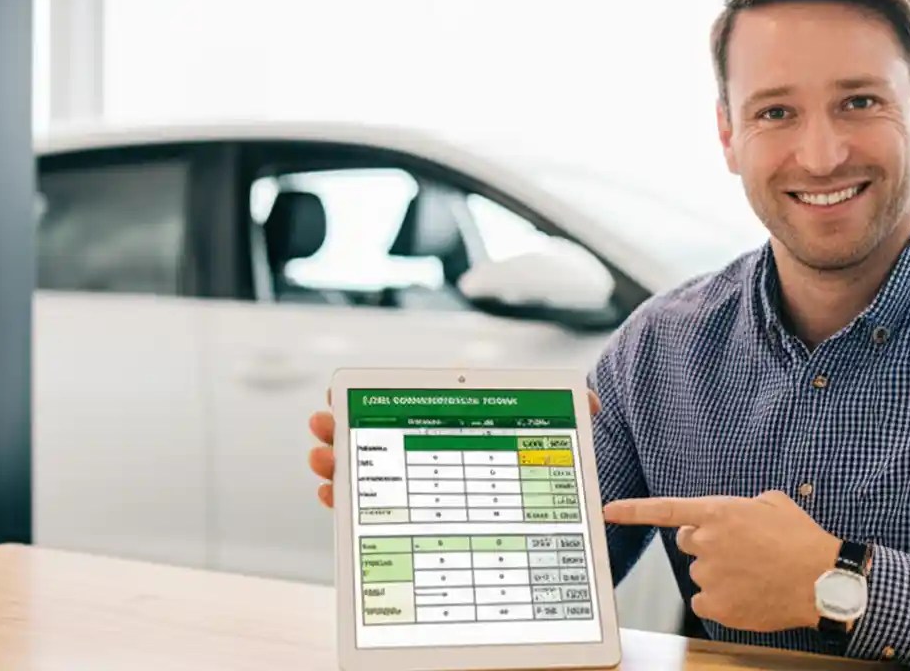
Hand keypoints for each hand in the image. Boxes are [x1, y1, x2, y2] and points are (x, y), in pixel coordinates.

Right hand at [308, 389, 601, 507]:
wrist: (551, 512)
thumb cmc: (549, 464)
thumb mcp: (562, 437)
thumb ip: (575, 412)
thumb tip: (588, 400)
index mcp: (455, 419)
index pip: (407, 399)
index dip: (368, 394)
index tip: (338, 392)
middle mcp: (429, 448)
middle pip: (376, 434)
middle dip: (341, 428)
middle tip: (321, 425)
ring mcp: (419, 484)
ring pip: (368, 472)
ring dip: (337, 463)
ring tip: (321, 459)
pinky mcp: (414, 517)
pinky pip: (373, 510)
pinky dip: (348, 502)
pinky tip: (332, 495)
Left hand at [603, 491, 841, 631]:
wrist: (822, 581)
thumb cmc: (802, 541)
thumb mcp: (773, 503)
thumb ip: (742, 505)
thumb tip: (733, 516)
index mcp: (719, 512)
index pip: (665, 510)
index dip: (632, 511)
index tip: (608, 512)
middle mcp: (707, 542)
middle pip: (688, 542)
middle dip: (706, 544)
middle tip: (739, 550)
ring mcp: (710, 576)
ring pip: (701, 573)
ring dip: (719, 572)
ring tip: (754, 573)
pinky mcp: (717, 606)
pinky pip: (705, 601)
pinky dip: (721, 600)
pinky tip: (746, 593)